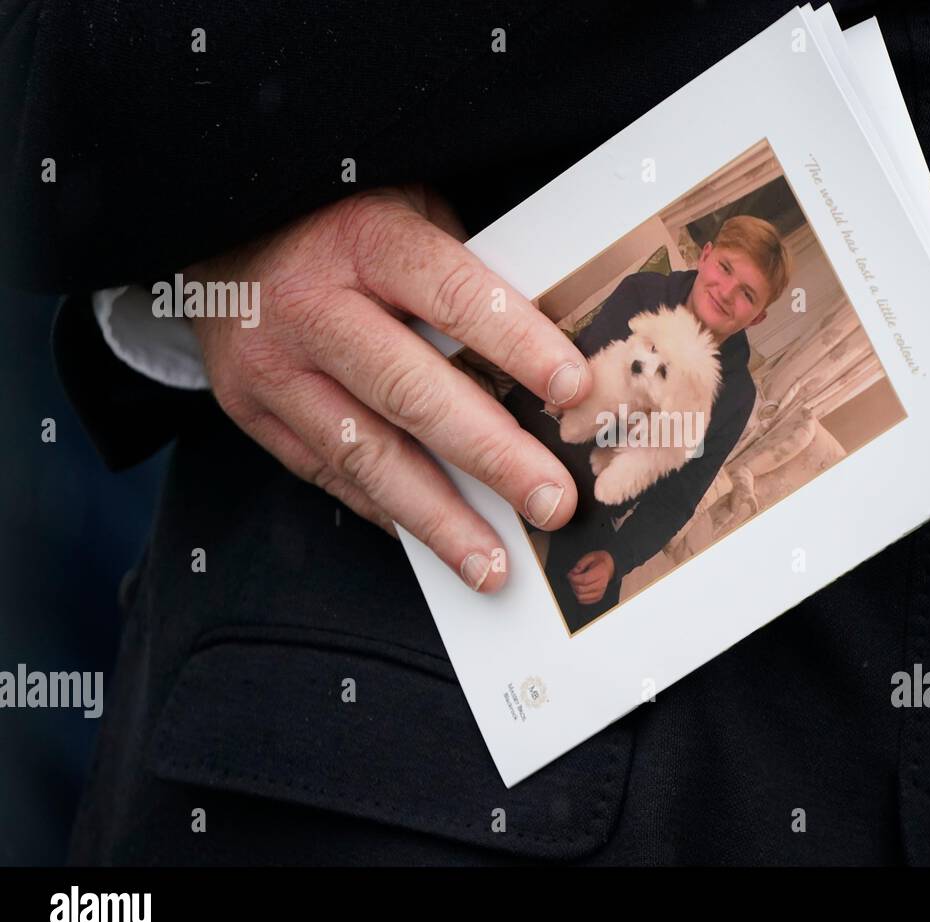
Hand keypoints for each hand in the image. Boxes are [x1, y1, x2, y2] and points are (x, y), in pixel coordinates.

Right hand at [188, 185, 591, 593]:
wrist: (217, 229)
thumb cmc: (342, 218)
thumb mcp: (410, 208)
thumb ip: (468, 272)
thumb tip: (551, 359)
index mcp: (364, 239)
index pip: (452, 294)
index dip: (516, 343)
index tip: (574, 389)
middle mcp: (311, 307)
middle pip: (411, 392)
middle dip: (491, 457)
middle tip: (552, 503)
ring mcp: (273, 367)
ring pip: (366, 455)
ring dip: (438, 519)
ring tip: (494, 566)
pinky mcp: (250, 412)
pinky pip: (329, 475)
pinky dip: (389, 513)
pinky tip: (436, 542)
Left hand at [567, 550, 615, 603]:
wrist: (609, 566)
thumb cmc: (599, 561)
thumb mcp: (590, 556)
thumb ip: (581, 563)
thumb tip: (574, 572)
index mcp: (601, 572)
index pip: (584, 579)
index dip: (573, 578)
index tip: (569, 575)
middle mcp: (602, 584)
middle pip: (581, 589)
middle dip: (572, 584)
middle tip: (572, 578)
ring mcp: (600, 592)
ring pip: (581, 597)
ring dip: (574, 590)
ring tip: (575, 583)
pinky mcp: (598, 597)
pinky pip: (585, 601)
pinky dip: (579, 596)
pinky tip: (579, 588)